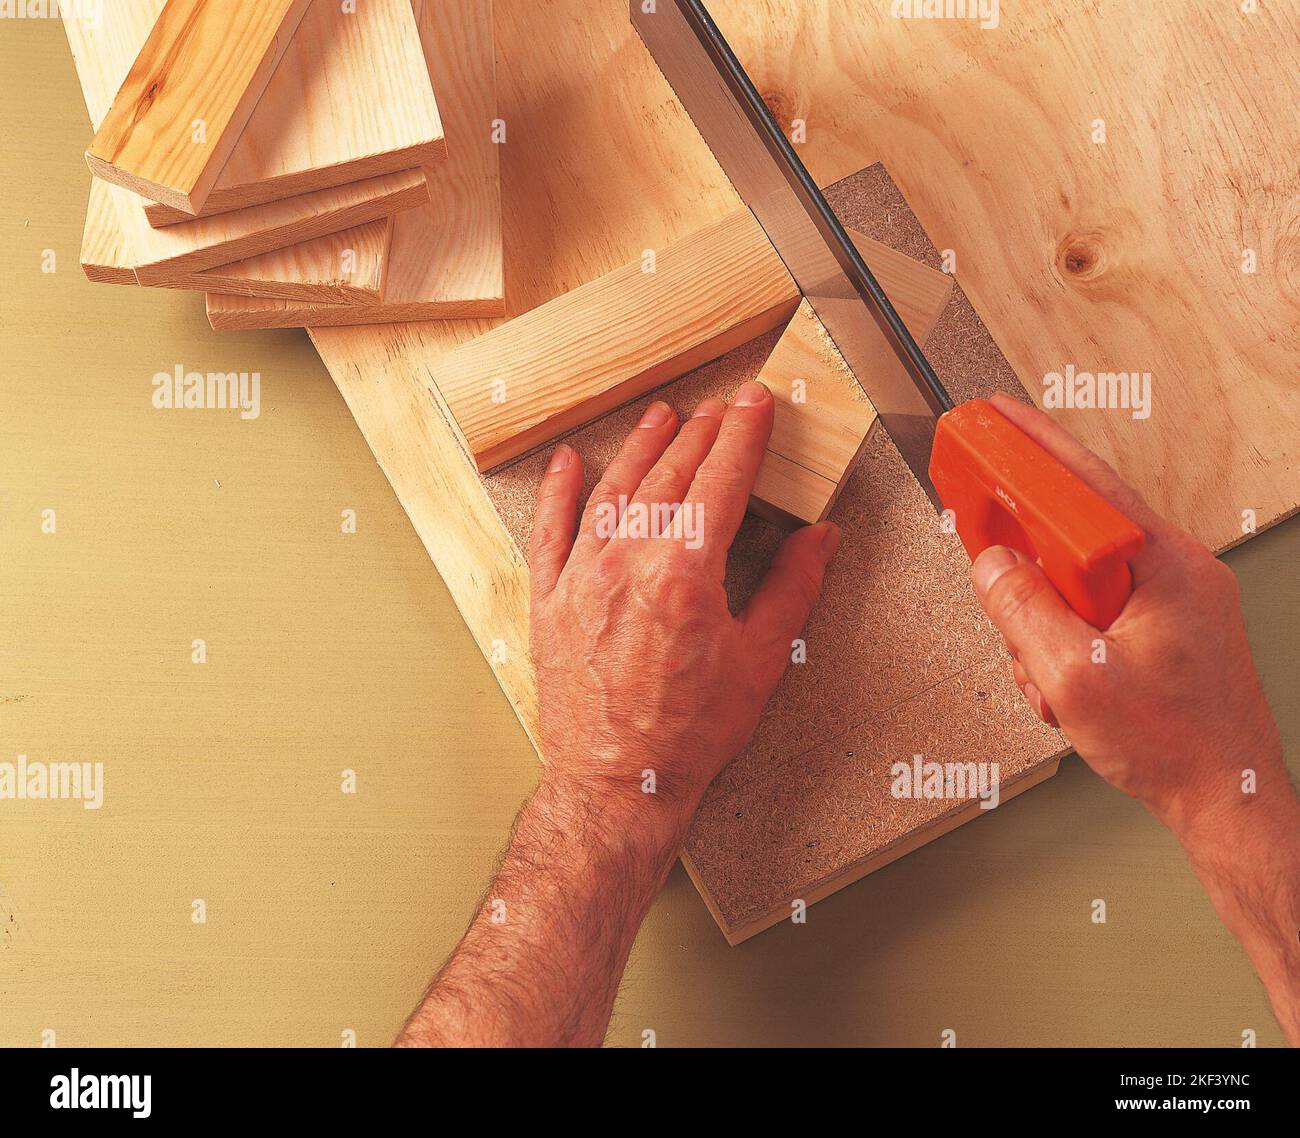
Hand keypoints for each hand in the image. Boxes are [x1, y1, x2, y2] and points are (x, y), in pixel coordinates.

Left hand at [528, 382, 840, 846]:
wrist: (619, 782)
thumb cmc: (687, 733)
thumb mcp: (760, 661)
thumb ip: (792, 589)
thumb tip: (819, 540)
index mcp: (686, 571)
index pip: (722, 479)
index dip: (743, 435)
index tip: (754, 405)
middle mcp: (630, 561)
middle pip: (671, 474)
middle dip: (700, 434)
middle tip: (719, 409)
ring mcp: (584, 576)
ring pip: (614, 490)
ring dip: (641, 447)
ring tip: (661, 418)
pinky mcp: (552, 599)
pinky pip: (551, 530)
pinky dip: (557, 492)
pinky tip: (565, 464)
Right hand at [969, 392, 1284, 832]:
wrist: (1227, 800)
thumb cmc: (1179, 745)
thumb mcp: (1075, 675)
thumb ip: (1022, 609)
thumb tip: (992, 565)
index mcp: (1165, 564)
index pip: (1087, 484)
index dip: (1034, 446)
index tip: (996, 417)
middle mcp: (1175, 571)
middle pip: (1073, 538)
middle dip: (1031, 582)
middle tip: (1010, 605)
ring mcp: (1172, 601)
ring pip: (1077, 584)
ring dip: (1046, 631)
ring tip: (1054, 681)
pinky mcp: (1164, 628)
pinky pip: (1094, 614)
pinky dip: (1066, 647)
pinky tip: (1067, 688)